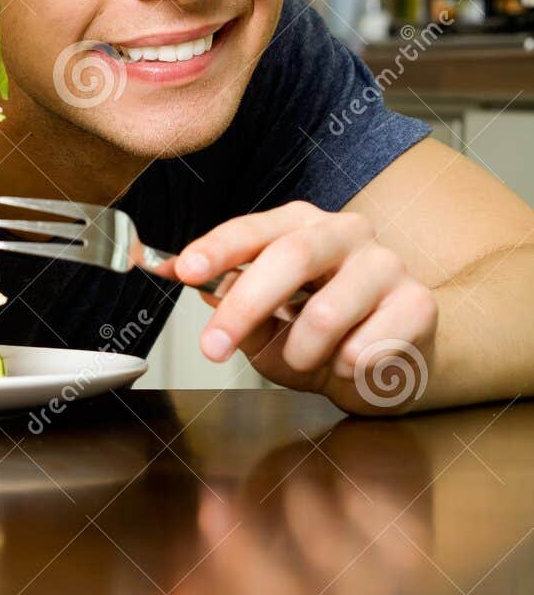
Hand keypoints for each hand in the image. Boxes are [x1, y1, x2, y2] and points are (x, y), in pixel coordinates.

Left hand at [154, 201, 437, 412]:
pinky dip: (345, 367)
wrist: (392, 364)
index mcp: (301, 227)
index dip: (217, 248)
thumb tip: (177, 273)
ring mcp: (387, 264)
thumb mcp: (265, 325)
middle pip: (290, 256)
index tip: (184, 271)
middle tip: (213, 347)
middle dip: (244, 306)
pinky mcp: (418, 303)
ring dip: (301, 352)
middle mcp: (346, 233)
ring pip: (326, 312)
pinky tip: (351, 362)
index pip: (254, 229)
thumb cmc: (320, 337)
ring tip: (307, 361)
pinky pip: (365, 345)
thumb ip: (229, 301)